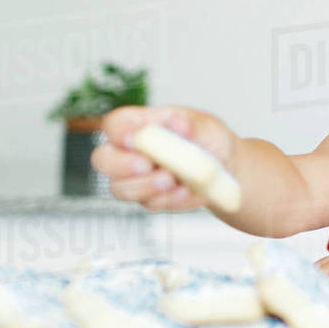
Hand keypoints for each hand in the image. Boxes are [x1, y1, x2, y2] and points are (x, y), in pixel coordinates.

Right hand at [93, 105, 239, 212]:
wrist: (226, 168)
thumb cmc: (208, 139)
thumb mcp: (206, 126)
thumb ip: (190, 125)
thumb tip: (177, 123)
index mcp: (141, 124)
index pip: (113, 124)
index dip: (118, 132)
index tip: (135, 139)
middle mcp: (130, 151)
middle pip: (102, 159)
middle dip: (121, 165)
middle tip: (147, 166)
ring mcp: (135, 178)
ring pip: (120, 188)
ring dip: (148, 186)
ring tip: (175, 179)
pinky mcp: (148, 198)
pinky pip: (149, 204)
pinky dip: (170, 199)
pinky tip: (189, 191)